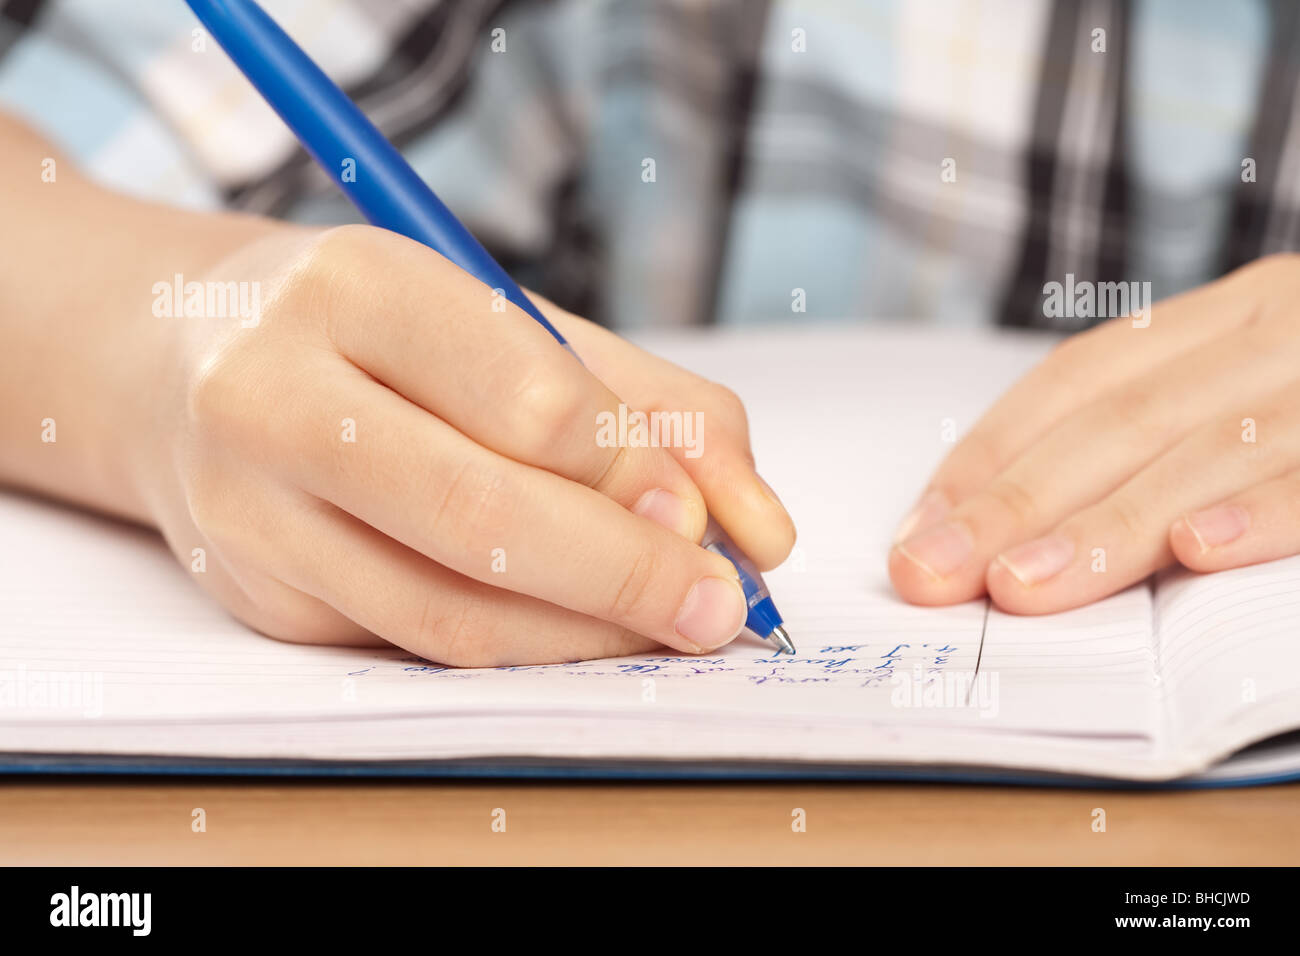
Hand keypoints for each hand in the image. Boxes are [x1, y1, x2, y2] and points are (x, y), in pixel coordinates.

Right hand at [136, 225, 793, 664]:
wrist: (180, 357)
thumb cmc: (378, 329)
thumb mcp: (511, 319)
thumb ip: (649, 406)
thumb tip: (758, 528)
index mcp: (353, 288)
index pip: (523, 397)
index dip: (631, 472)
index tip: (704, 514)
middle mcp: (273, 396)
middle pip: (478, 516)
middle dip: (626, 577)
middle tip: (717, 607)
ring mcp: (250, 510)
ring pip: (445, 613)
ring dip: (582, 636)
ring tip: (663, 623)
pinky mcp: (256, 596)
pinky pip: (415, 643)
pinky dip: (519, 646)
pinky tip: (574, 625)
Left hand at [889, 254, 1299, 612]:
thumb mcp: (1256, 377)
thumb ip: (1163, 427)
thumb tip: (1017, 527)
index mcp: (1232, 316)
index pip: (1079, 380)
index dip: (989, 455)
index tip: (918, 532)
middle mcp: (1277, 333)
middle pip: (1121, 420)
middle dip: (1014, 504)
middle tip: (933, 574)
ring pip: (1206, 451)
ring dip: (1106, 526)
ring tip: (1020, 584)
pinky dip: (1259, 512)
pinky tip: (1193, 548)